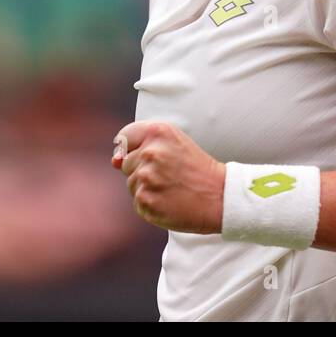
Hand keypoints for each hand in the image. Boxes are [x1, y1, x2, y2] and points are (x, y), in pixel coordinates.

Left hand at [111, 121, 225, 234]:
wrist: (221, 197)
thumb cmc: (197, 169)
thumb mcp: (174, 144)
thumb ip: (141, 146)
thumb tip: (114, 162)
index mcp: (158, 132)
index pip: (124, 137)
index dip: (133, 149)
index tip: (148, 157)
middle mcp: (150, 152)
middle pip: (126, 164)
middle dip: (142, 170)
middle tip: (170, 175)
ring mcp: (147, 177)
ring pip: (131, 184)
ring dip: (147, 188)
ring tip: (172, 188)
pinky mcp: (146, 200)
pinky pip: (138, 203)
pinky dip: (151, 205)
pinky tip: (170, 201)